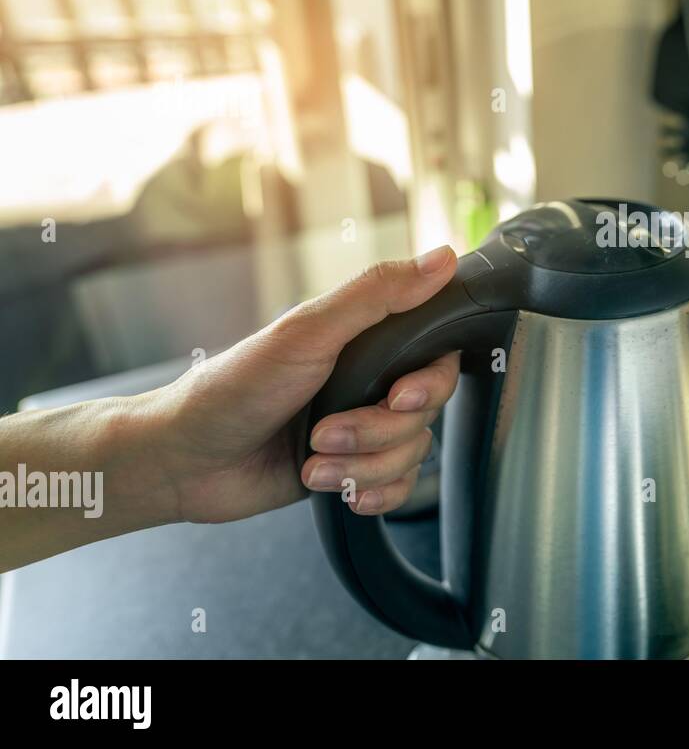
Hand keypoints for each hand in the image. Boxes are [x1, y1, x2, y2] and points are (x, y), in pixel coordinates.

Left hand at [144, 247, 460, 523]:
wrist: (182, 462)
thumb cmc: (231, 388)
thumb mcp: (307, 332)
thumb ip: (378, 295)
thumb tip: (441, 258)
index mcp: (365, 342)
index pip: (438, 359)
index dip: (429, 386)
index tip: (399, 398)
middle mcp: (369, 383)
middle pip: (426, 415)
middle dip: (377, 433)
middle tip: (326, 432)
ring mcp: (362, 428)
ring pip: (410, 455)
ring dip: (360, 465)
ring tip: (313, 461)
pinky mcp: (352, 470)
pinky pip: (398, 489)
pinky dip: (372, 493)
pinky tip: (338, 489)